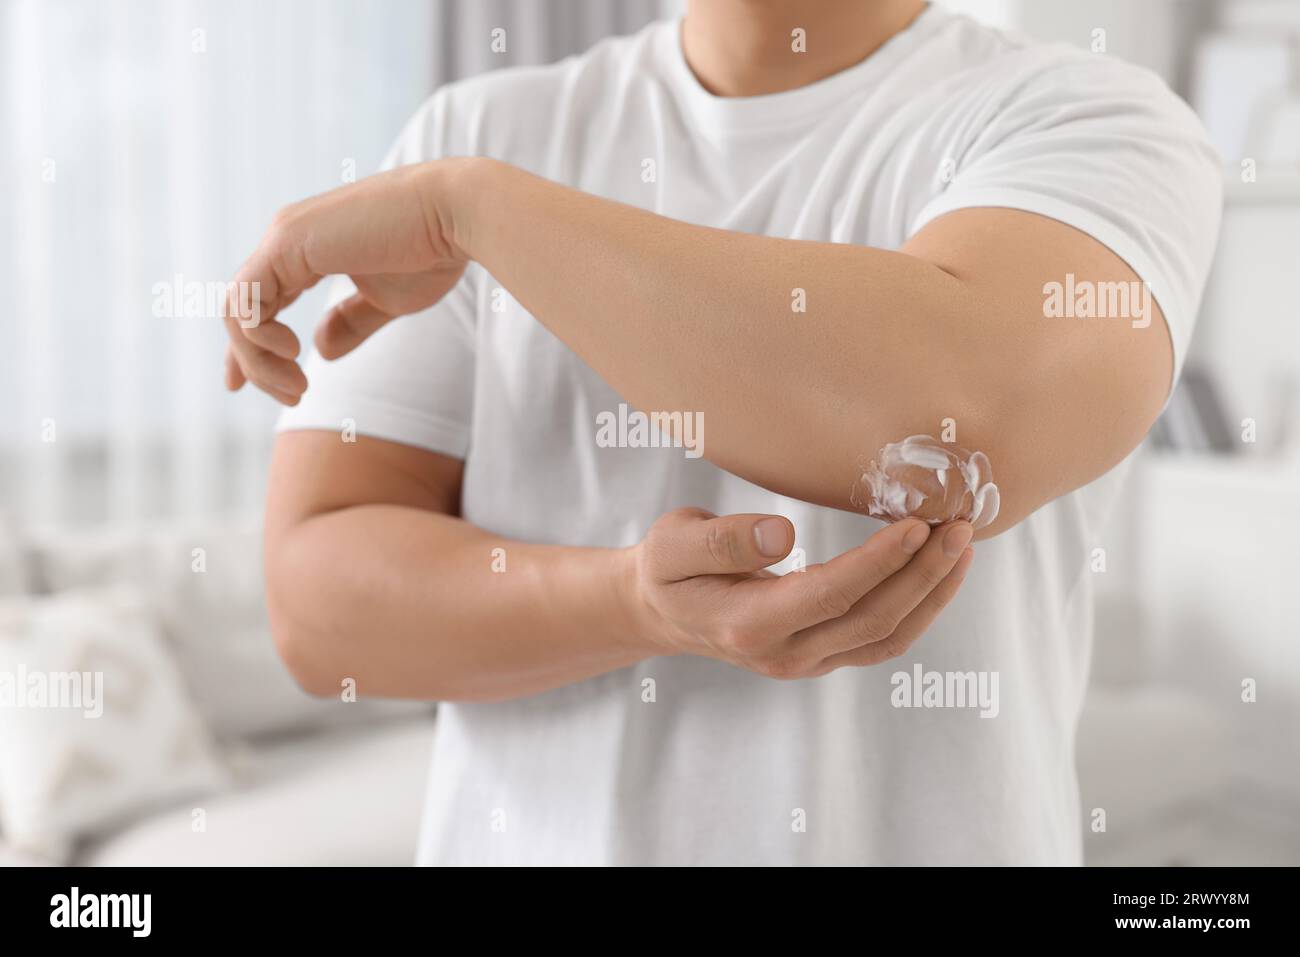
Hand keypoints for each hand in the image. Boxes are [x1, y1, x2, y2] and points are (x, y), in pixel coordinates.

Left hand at [221, 159, 479, 403]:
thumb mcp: (385, 301)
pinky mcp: (287, 242)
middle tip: (294, 397)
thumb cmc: (430, 254)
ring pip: (237, 311)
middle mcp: (286, 239)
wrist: (454, 215)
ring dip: (258, 360)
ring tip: (297, 387)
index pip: (257, 302)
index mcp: (306, 251)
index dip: (249, 349)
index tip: (250, 386)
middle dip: (256, 365)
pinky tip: (293, 353)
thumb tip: (320, 350)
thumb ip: (350, 322)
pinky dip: (258, 334)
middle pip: (241, 312)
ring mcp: (283, 237)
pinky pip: (246, 299)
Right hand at [625, 507, 973, 677]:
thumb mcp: (672, 542)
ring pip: (887, 637)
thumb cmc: (667, 568)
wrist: (661, 611)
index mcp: (747, 624)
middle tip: (960, 527)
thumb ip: (722, 539)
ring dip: (932, 593)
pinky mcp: (822, 655)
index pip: (829, 595)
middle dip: (924, 575)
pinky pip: (882, 639)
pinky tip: (937, 570)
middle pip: (873, 621)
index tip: (916, 525)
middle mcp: (784, 653)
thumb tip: (783, 533)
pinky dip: (919, 607)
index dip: (879, 563)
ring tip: (963, 546)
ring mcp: (806, 661)